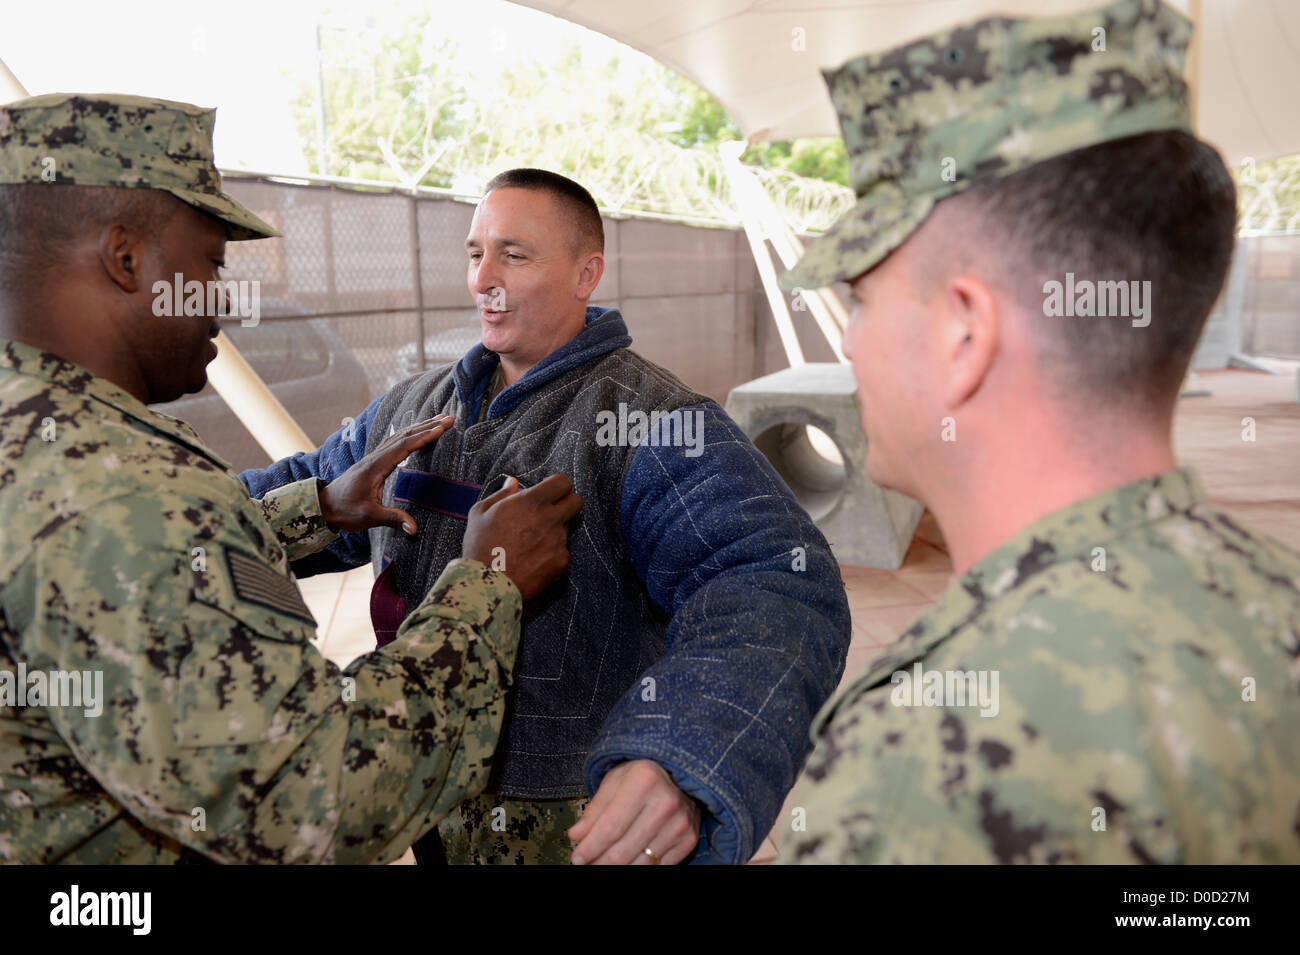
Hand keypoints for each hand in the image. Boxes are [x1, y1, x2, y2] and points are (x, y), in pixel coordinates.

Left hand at [319, 415, 452, 534]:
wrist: (322, 506)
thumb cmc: (344, 510)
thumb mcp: (368, 517)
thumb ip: (392, 519)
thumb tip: (414, 529)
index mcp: (376, 466)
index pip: (404, 446)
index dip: (424, 437)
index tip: (442, 428)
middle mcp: (375, 457)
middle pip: (404, 435)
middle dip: (427, 426)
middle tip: (449, 419)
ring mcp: (373, 458)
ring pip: (399, 436)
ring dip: (419, 428)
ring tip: (438, 421)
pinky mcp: (373, 462)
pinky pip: (394, 442)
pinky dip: (409, 435)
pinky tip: (415, 433)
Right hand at [461, 473, 581, 600]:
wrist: (487, 583)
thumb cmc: (480, 546)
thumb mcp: (480, 512)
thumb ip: (501, 493)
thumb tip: (513, 482)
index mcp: (532, 502)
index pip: (563, 482)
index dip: (557, 485)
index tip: (548, 490)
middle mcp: (550, 519)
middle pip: (576, 502)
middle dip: (567, 502)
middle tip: (551, 510)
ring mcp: (559, 541)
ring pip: (566, 527)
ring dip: (555, 529)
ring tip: (531, 541)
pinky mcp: (562, 561)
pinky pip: (563, 550)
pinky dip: (552, 552)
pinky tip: (533, 558)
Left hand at [568, 759, 701, 864]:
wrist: (681, 775)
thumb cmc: (643, 776)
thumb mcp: (616, 780)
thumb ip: (595, 809)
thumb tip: (577, 836)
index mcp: (644, 781)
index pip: (610, 828)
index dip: (590, 848)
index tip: (578, 857)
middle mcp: (665, 803)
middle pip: (622, 851)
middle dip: (599, 862)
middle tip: (587, 864)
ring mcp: (679, 824)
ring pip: (639, 863)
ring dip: (616, 868)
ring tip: (603, 863)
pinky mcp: (688, 839)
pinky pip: (658, 866)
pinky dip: (638, 867)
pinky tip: (627, 863)